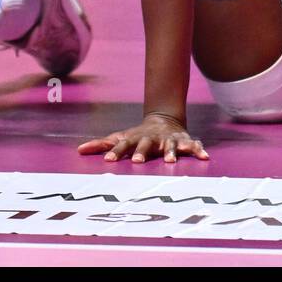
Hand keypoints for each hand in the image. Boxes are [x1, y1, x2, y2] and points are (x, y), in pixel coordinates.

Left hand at [77, 113, 208, 163]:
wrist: (164, 119)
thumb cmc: (138, 135)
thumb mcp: (120, 137)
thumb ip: (101, 145)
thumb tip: (78, 150)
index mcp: (135, 139)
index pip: (123, 145)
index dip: (116, 152)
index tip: (108, 161)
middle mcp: (151, 139)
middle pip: (145, 145)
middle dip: (141, 152)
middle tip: (136, 162)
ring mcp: (168, 140)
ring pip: (170, 145)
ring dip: (170, 152)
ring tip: (170, 162)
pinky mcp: (183, 141)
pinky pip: (192, 145)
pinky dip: (198, 150)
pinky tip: (204, 157)